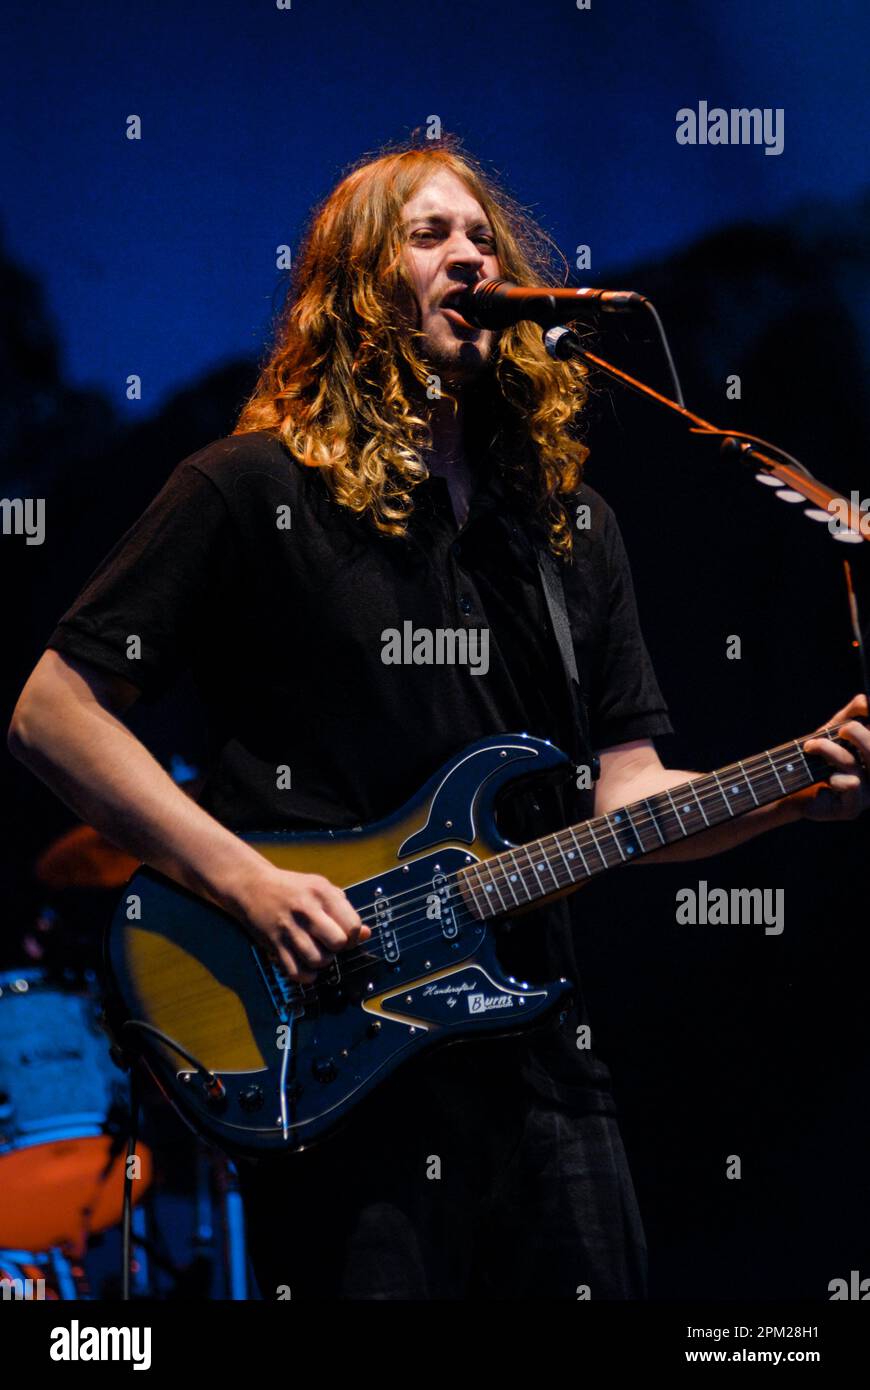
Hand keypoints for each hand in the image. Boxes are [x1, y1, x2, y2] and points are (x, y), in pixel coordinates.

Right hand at [231, 862, 370, 983]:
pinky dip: (306, 975)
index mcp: (321, 892)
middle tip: (331, 945)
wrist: (251, 886)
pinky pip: (296, 972)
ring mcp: (288, 928)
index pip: (352, 925)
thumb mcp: (321, 888)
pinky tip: (305, 964)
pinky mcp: (274, 944)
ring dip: (322, 962)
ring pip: (318, 960)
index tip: (346, 935)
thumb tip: (365, 934)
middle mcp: (306, 910)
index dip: (353, 935)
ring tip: (317, 952)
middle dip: (339, 949)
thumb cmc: (292, 888)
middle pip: (337, 943)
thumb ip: (344, 909)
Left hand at [794, 694, 869, 821]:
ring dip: (831, 752)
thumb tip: (865, 701)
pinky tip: (822, 779)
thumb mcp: (836, 727)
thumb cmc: (818, 755)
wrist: (791, 784)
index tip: (855, 721)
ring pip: (858, 768)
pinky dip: (833, 777)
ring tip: (810, 746)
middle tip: (842, 728)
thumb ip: (854, 712)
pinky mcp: (852, 809)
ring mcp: (868, 795)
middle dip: (860, 735)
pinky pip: (850, 787)